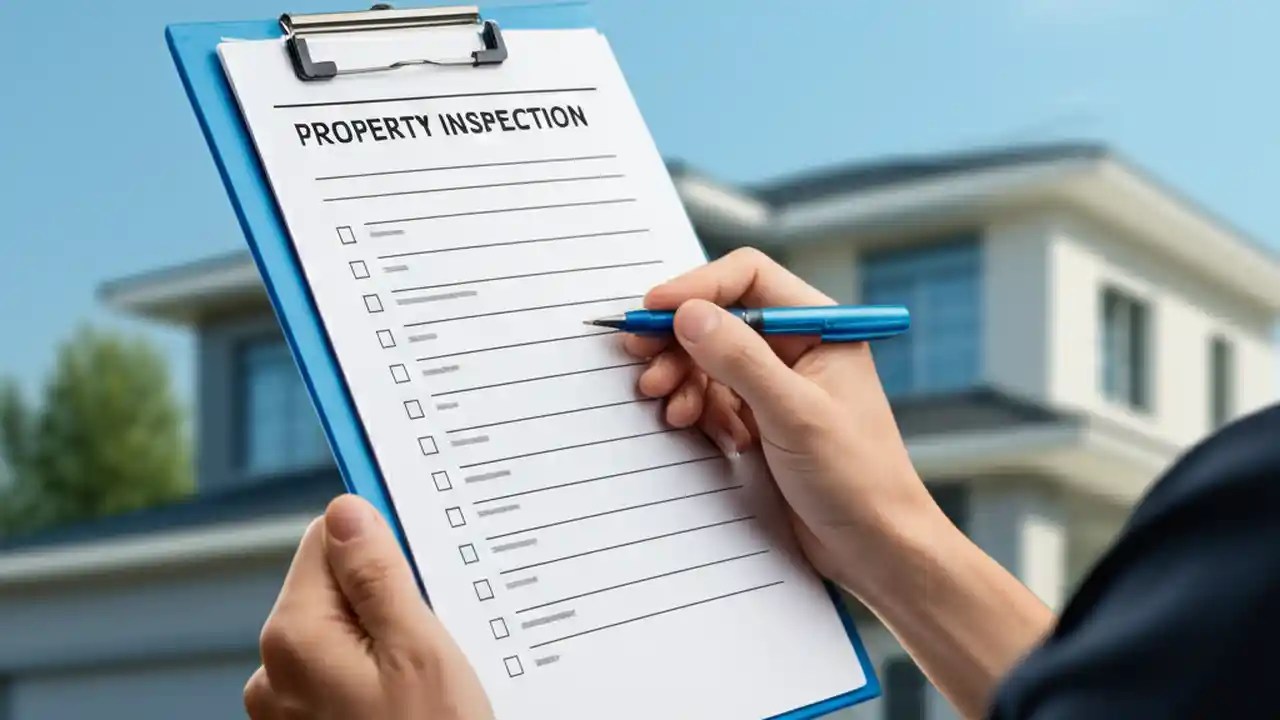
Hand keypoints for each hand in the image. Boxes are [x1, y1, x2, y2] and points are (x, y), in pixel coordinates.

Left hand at [244, 495, 492, 719]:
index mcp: (294, 636)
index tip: (419, 571)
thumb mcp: (419, 651)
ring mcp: (284, 710)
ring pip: (341, 635)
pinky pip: (339, 678)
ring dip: (383, 644)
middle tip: (432, 642)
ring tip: (424, 685)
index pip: (326, 540)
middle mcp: (273, 670)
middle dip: (385, 601)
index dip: (380, 547)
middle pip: (332, 589)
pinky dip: (374, 681)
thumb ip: (376, 575)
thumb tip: (345, 511)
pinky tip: (408, 708)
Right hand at [625, 248, 945, 596]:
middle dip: (678, 337)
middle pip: (721, 318)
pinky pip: (711, 398)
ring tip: (662, 398)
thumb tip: (689, 314)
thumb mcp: (795, 413)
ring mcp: (776, 386)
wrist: (875, 548)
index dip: (698, 287)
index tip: (654, 310)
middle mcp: (796, 349)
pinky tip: (687, 424)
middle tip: (640, 357)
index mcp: (818, 328)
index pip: (748, 279)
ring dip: (680, 375)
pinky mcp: (761, 422)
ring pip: (709, 359)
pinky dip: (693, 406)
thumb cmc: (858, 477)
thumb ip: (740, 360)